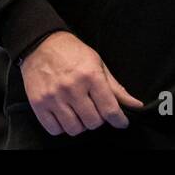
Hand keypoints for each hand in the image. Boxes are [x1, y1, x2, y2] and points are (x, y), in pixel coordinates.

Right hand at [20, 31, 143, 135]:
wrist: (41, 44)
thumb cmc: (73, 53)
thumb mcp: (98, 64)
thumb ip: (116, 88)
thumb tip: (136, 104)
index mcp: (90, 76)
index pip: (110, 109)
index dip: (119, 120)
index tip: (122, 122)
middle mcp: (72, 88)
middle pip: (93, 122)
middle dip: (98, 119)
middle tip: (95, 109)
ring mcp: (54, 97)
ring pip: (74, 129)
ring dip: (81, 124)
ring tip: (79, 112)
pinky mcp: (38, 104)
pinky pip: (54, 129)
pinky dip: (62, 127)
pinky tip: (65, 115)